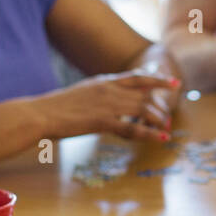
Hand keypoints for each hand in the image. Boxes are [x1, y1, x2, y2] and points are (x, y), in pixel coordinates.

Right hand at [34, 71, 180, 140]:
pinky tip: (160, 139)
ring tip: (165, 130)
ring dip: (158, 120)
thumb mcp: (82, 94)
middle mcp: (109, 89)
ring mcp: (107, 104)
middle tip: (167, 120)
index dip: (158, 79)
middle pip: (145, 95)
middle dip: (160, 108)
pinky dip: (149, 134)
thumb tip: (109, 101)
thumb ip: (99, 94)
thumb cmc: (56, 107)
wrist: (40, 114)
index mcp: (104, 81)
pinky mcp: (103, 121)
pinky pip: (133, 127)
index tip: (174, 83)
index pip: (138, 77)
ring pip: (143, 110)